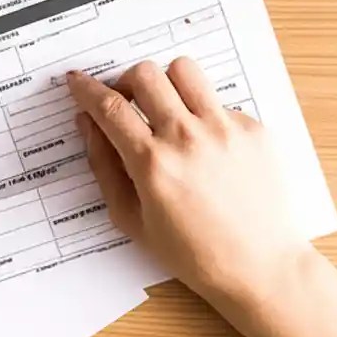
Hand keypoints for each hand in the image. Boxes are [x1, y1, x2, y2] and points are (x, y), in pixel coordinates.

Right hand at [66, 58, 308, 307]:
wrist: (259, 266)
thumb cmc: (193, 253)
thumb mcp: (132, 220)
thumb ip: (104, 166)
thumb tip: (88, 124)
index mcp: (153, 164)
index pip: (110, 107)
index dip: (86, 88)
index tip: (77, 81)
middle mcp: (188, 138)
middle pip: (144, 75)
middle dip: (126, 82)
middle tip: (127, 102)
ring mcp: (225, 129)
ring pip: (184, 70)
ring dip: (166, 83)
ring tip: (168, 110)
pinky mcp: (254, 130)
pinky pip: (218, 102)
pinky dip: (204, 115)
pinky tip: (209, 149)